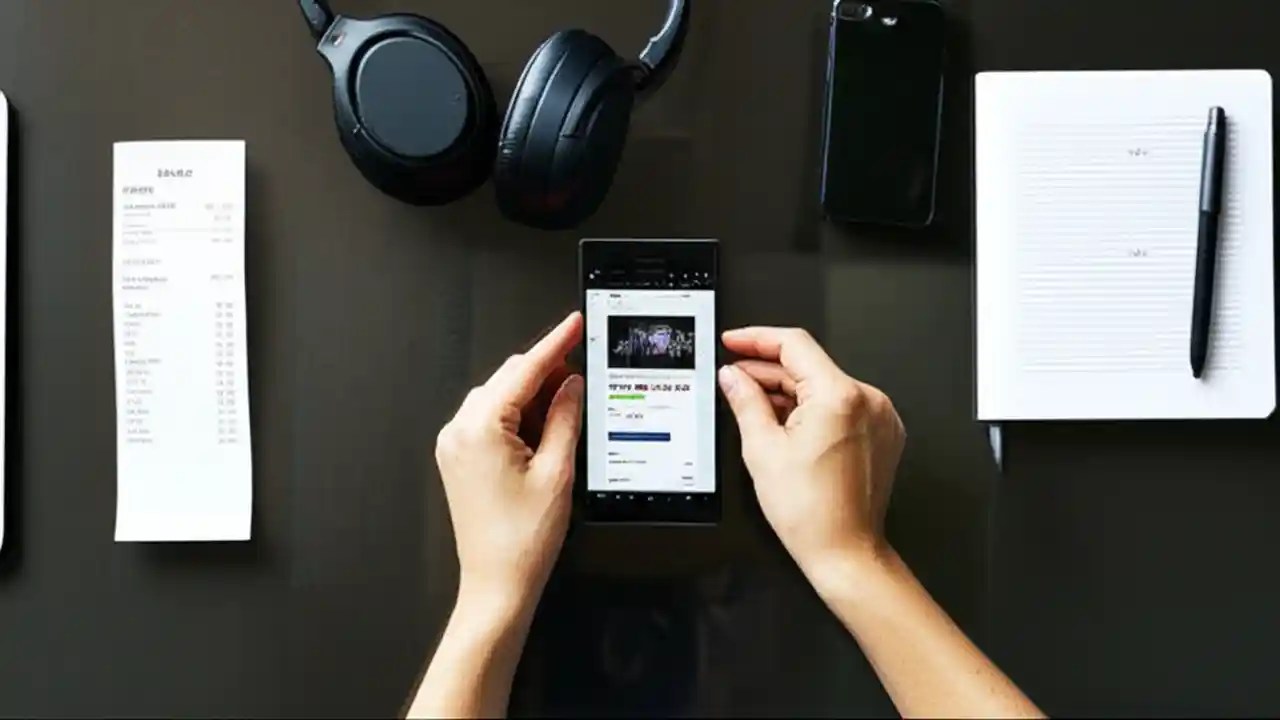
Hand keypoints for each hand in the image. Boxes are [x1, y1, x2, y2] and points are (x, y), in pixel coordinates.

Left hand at [435, 312, 584, 616]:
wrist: (497, 583)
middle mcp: (459, 431)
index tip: (573, 324)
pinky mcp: (459, 459)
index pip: (524, 370)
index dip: (555, 343)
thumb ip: (566, 418)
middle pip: (508, 379)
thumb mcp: (558, 470)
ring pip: (499, 398)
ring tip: (565, 413)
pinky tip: (542, 430)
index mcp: (480, 429)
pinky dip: (516, 416)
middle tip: (581, 375)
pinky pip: (489, 420)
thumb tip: (572, 384)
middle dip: (545, 373)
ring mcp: (454, 445)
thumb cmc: (522, 540)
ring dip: (532, 397)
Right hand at [718, 327, 905, 587]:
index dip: (756, 339)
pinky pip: (841, 405)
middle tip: (735, 380)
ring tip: (756, 408)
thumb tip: (733, 377)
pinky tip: (785, 423)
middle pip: (809, 366)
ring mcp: (879, 416)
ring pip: (824, 386)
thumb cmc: (811, 513)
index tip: (735, 342)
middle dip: (768, 371)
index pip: (794, 344)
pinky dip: (812, 408)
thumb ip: (745, 401)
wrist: (845, 551)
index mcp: (839, 397)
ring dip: (788, 391)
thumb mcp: (762, 449)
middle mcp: (867, 400)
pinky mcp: (881, 432)